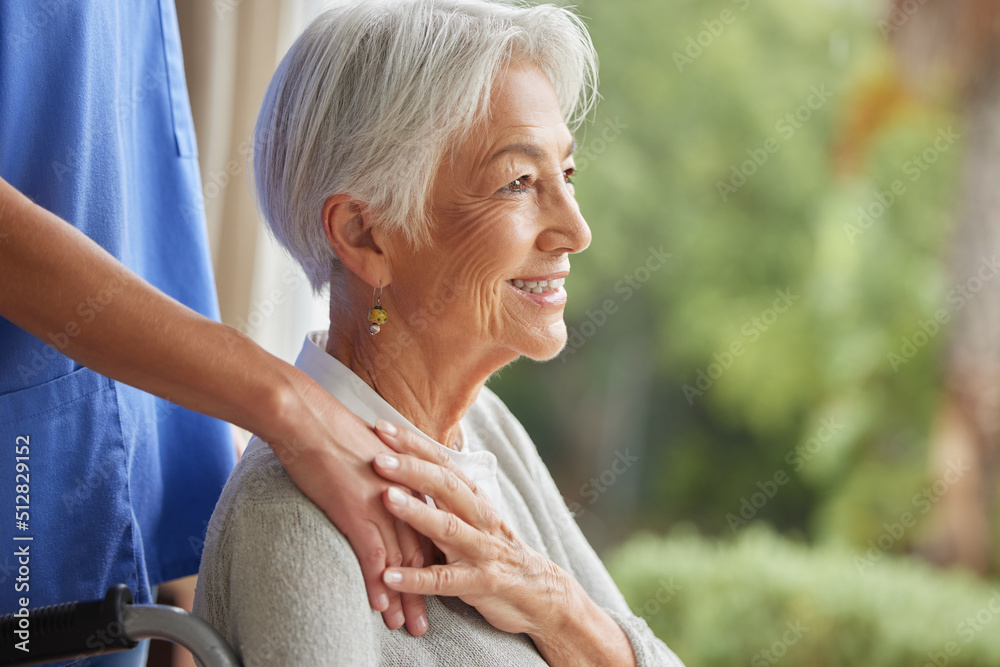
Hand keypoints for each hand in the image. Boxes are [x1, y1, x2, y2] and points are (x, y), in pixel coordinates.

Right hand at [264, 373, 430, 635]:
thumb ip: (383, 477)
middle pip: (420, 552)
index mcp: (407, 483)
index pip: (426, 531)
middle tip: (428, 621)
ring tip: (409, 626)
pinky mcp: (357, 511)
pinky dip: (378, 581)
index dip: (431, 563)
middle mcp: (402, 497)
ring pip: (401, 560)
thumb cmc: (331, 431)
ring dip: (405, 597)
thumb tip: (382, 491)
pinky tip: (381, 606)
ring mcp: (382, 505)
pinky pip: (372, 555)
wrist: (308, 418)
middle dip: (426, 590)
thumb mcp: (369, 453)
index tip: (435, 588)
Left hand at [370, 419, 569, 637]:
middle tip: (378, 458)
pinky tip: (389, 576)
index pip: (443, 463)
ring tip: (386, 499)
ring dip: (416, 513)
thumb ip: (445, 495)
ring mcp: (481, 550)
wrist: (538, 591)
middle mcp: (479, 518)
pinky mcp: (479, 583)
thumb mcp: (475, 516)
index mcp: (474, 499)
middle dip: (412, 470)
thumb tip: (408, 465)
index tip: (382, 427)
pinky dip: (416, 579)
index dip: (414, 445)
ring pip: (447, 527)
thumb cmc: (495, 549)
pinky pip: (444, 580)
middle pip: (446, 487)